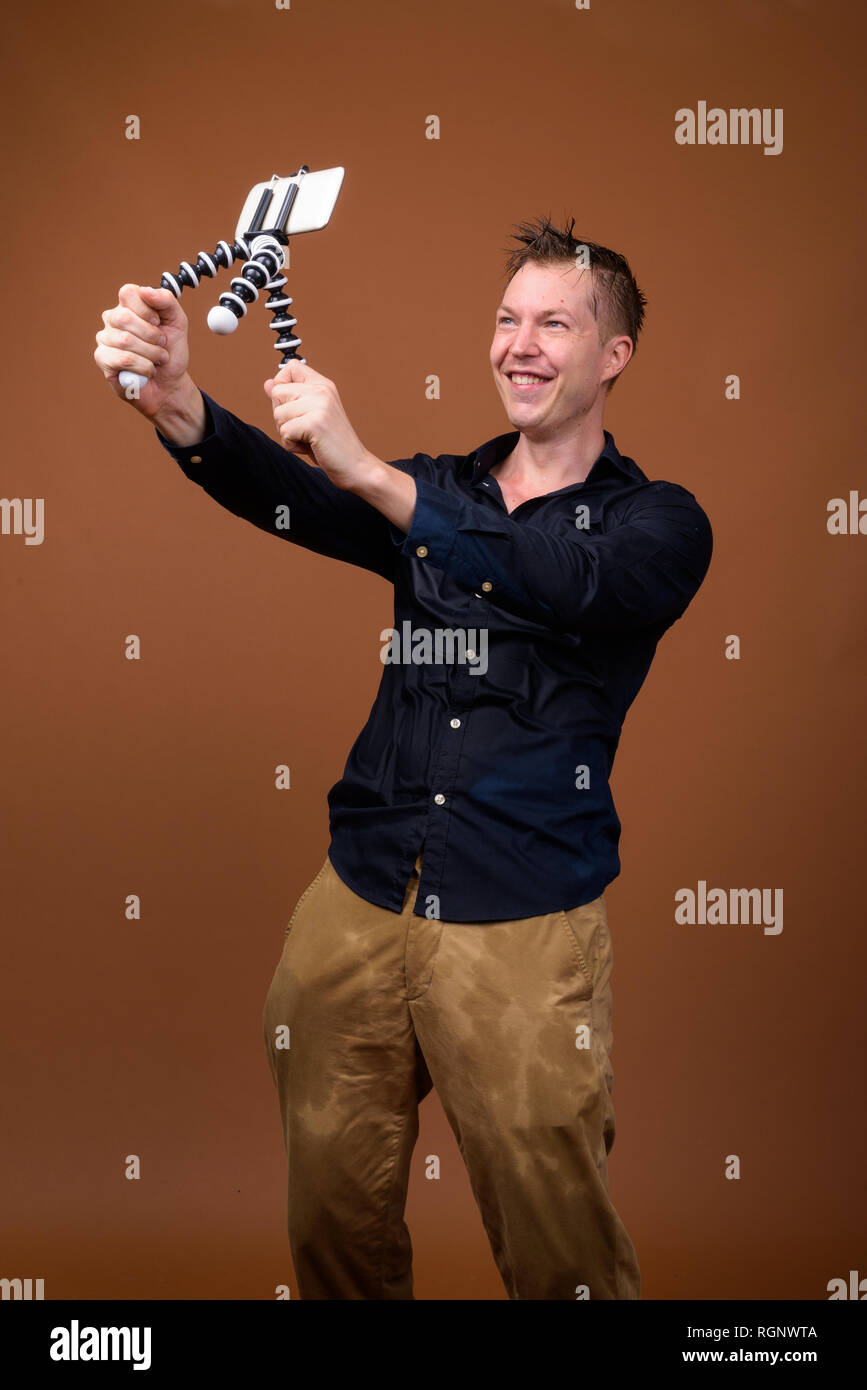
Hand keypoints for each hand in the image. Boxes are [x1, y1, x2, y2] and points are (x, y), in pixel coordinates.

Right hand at [94, 284, 190, 417]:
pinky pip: (122, 359)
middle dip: (152, 336)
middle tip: (162, 345)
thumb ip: (167, 301)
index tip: (159, 324)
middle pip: (124, 317)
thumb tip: (146, 291)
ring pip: (125, 340)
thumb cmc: (171, 352)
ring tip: (157, 360)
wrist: (170, 384)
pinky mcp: (102, 358)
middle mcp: (113, 319)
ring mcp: (105, 338)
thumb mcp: (178, 323)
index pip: (128, 293)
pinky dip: (143, 367)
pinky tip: (147, 370)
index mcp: (129, 305)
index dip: (147, 310)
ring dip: (151, 354)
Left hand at [264, 360, 373, 489]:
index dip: (281, 384)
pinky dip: (291, 445)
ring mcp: (319, 405)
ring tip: (308, 438)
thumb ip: (289, 398)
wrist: (355, 465)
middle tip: (303, 429)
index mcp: (323, 385)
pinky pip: (284, 432)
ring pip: (278, 414)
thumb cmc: (331, 443)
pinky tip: (310, 446)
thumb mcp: (309, 415)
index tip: (293, 404)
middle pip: (278, 392)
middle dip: (282, 416)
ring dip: (287, 433)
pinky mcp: (315, 423)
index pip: (291, 367)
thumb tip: (268, 384)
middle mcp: (322, 390)